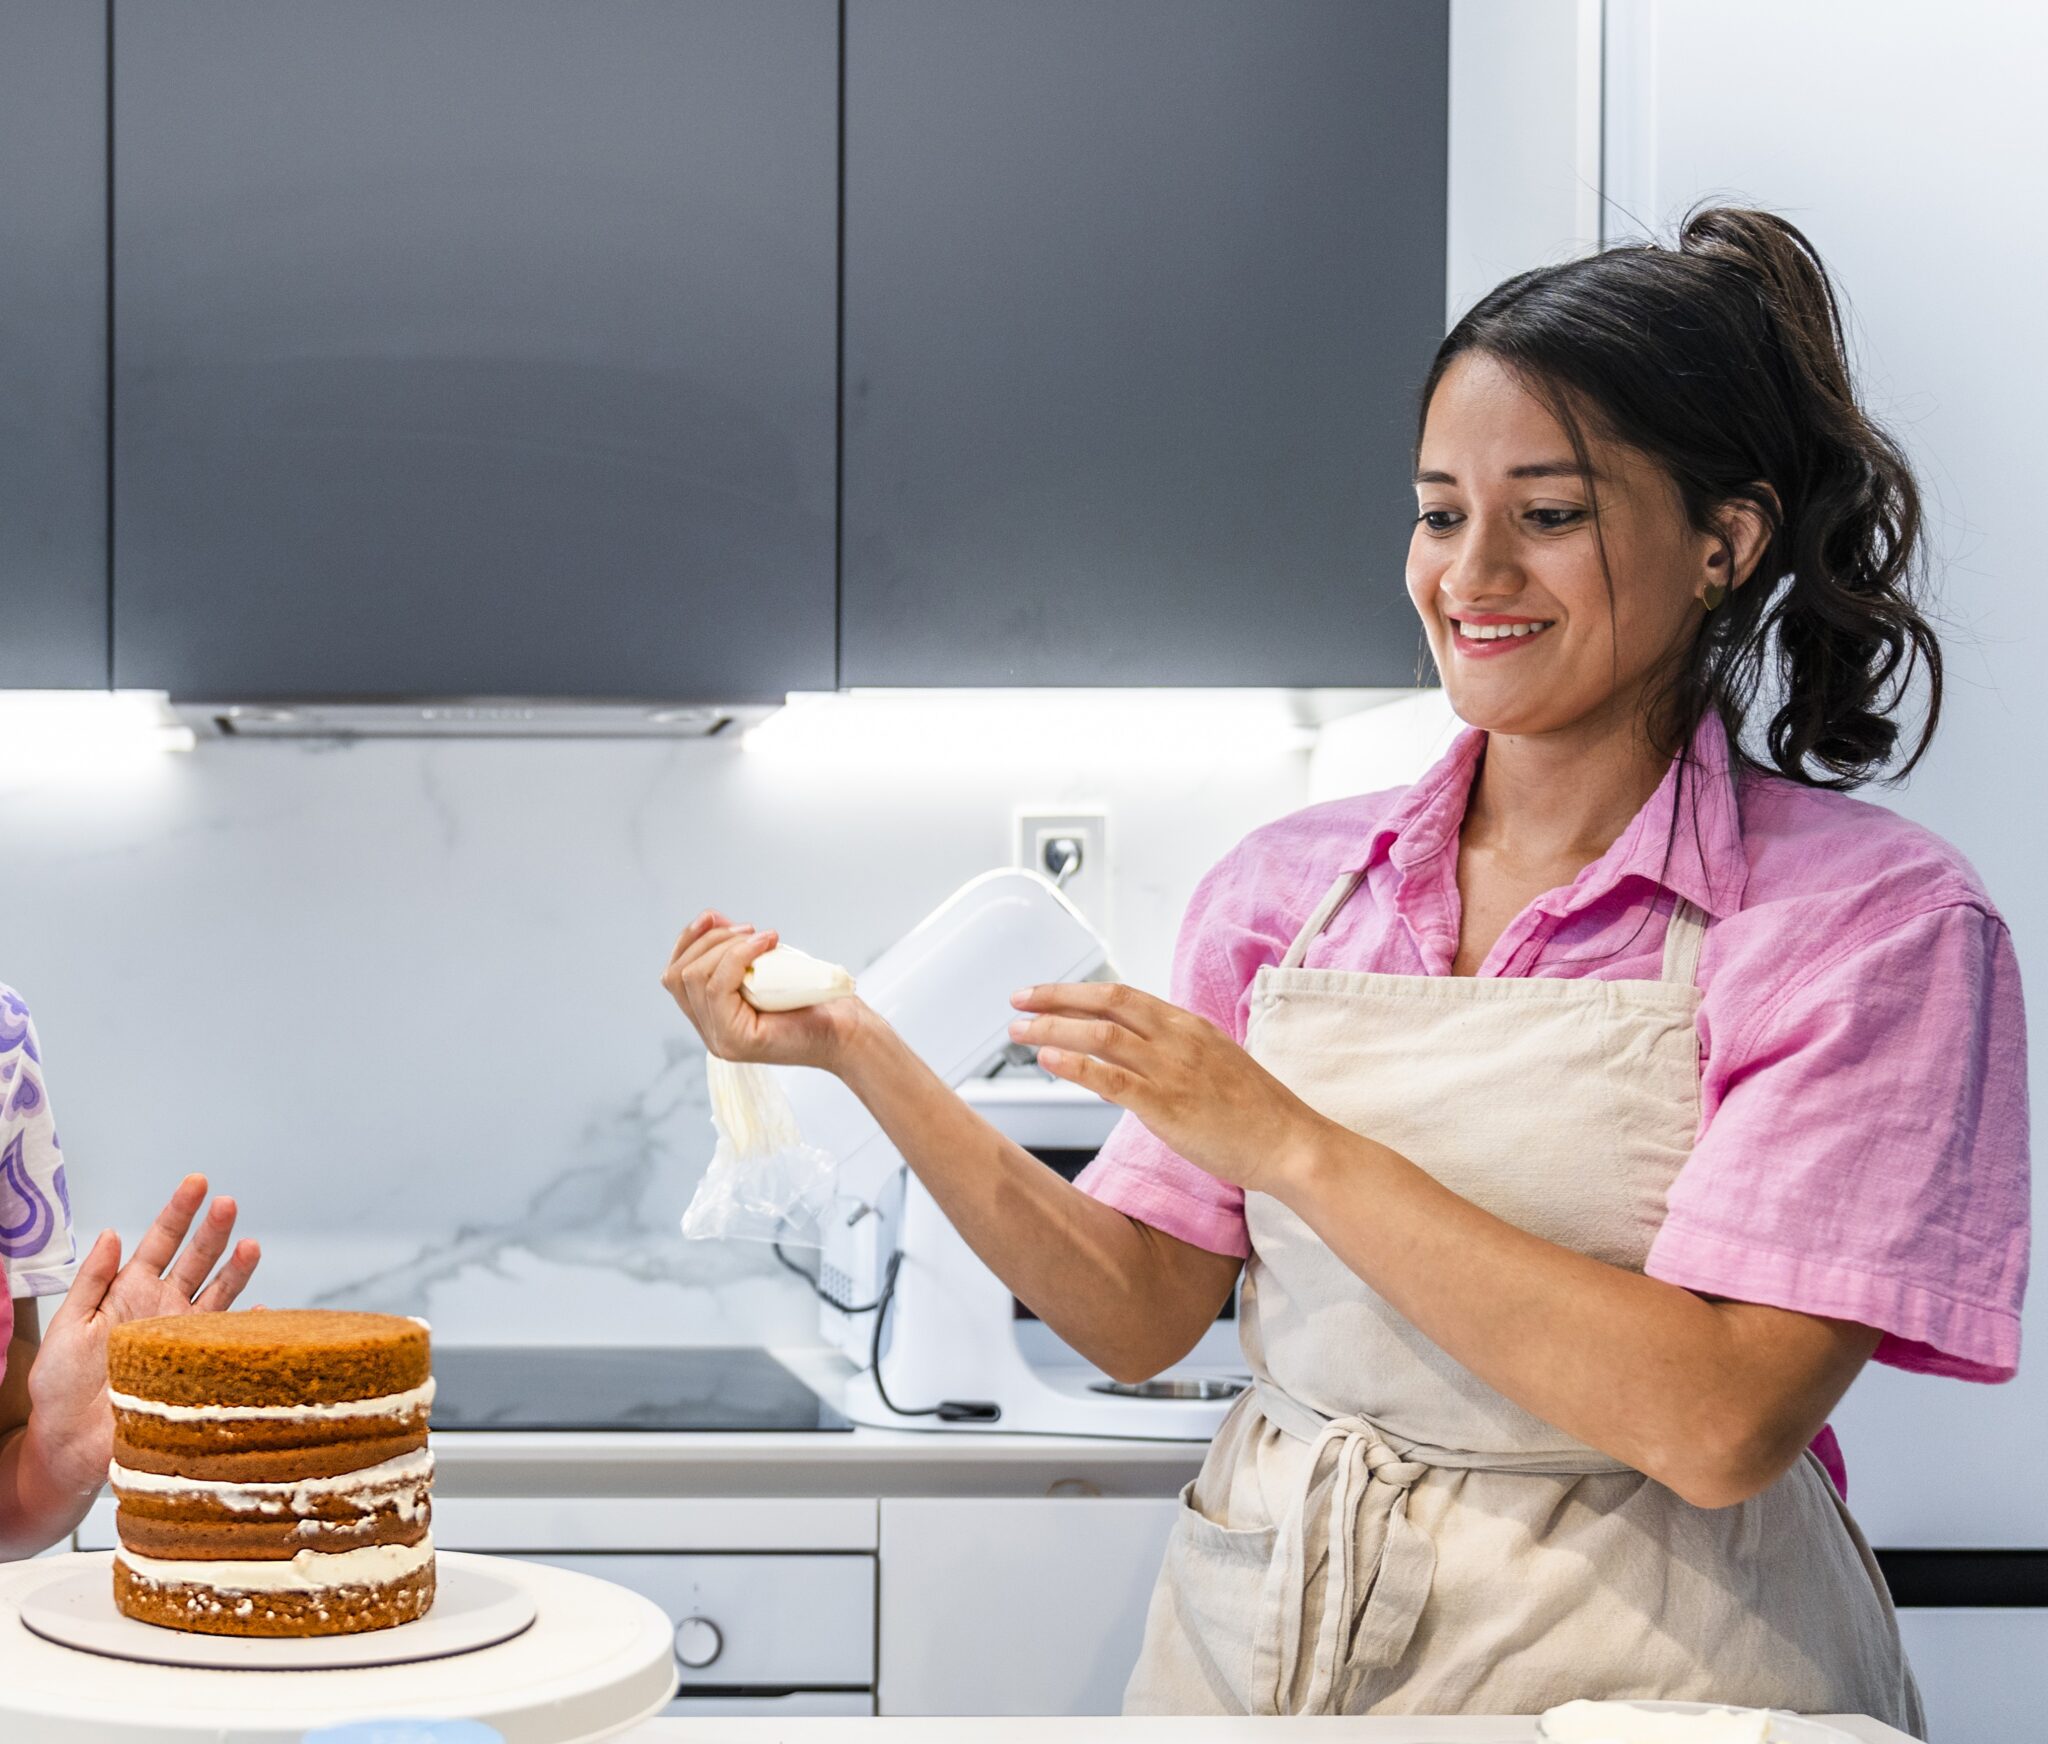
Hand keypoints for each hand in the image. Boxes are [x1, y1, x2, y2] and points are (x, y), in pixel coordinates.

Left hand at [26, 1174, 260, 1494]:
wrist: (70, 1446)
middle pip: (197, 1260)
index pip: (160, 1242)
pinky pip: (230, 1341)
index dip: (179, 1212)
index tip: (197, 1183)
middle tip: (227, 1203)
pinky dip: (250, 1326)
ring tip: (250, 1245)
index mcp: (130, 1292)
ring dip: (236, 1269)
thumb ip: (92, 1280)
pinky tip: (262, 1312)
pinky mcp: (196, 1366)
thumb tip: (114, 1234)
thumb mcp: (68, 1325)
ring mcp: (184, 1336)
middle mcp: (163, 1308)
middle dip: (213, 1231)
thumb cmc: (60, 1389)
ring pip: (220, 1293)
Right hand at [661, 911, 866, 1071]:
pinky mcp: (735, 1039)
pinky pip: (716, 987)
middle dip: (709, 941)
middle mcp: (710, 1033)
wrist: (847, 1031)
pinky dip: (737, 956)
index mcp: (712, 1018)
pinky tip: (765, 943)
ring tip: (762, 938)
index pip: (675, 976)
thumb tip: (713, 919)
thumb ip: (736, 950)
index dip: (689, 941)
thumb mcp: (766, 967)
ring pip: (694, 978)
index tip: (715, 917)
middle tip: (750, 930)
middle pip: (677, 975)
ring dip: (725, 946)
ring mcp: (720, 1040)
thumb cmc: (814, 1000)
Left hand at [1009, 982, 1332, 1196]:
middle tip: (1016, 1000)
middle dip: (1054, 998)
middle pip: (1105, 1003)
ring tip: (1019, 1032)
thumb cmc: (1256, 1113)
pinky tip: (1048, 1059)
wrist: (1290, 1143)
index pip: (1122, 995)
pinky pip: (1111, 1079)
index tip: (1043, 993)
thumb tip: (1138, 1054)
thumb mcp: (1215, 1064)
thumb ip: (1176, 1053)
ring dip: (1053, 1028)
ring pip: (1101, 1036)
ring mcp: (1172, 1069)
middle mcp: (1177, 1038)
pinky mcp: (1167, 1106)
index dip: (1077, 991)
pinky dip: (1075, 1065)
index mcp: (1188, 1025)